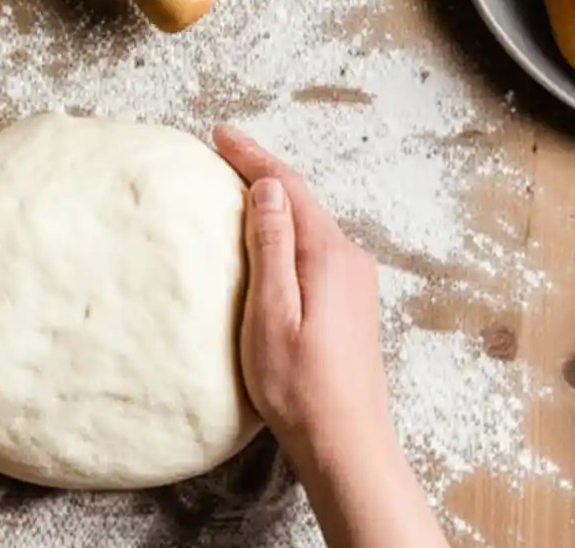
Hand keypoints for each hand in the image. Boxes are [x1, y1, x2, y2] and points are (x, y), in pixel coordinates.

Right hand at [213, 125, 389, 464]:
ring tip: (240, 183)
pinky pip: (314, 247)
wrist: (345, 440)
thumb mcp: (271, 313)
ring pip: (309, 223)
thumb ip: (271, 248)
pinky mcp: (351, 303)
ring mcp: (354, 282)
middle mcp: (349, 261)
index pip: (287, 188)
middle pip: (302, 199)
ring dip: (276, 198)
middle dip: (263, 170)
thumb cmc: (299, 386)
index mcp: (328, 257)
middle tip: (224, 150)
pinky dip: (287, 227)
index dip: (252, 157)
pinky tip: (269, 236)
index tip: (220, 134)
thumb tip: (268, 189)